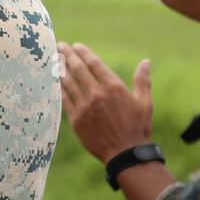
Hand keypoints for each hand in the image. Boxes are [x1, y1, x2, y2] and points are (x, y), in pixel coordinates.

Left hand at [58, 42, 151, 163]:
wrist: (125, 154)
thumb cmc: (138, 128)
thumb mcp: (145, 103)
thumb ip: (142, 81)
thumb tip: (146, 62)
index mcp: (114, 88)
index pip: (94, 64)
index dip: (84, 53)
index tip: (76, 46)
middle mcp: (97, 94)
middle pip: (78, 69)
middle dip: (67, 55)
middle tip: (60, 45)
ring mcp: (84, 106)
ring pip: (68, 82)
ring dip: (60, 69)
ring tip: (54, 58)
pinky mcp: (75, 119)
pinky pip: (64, 99)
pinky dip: (58, 88)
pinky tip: (54, 80)